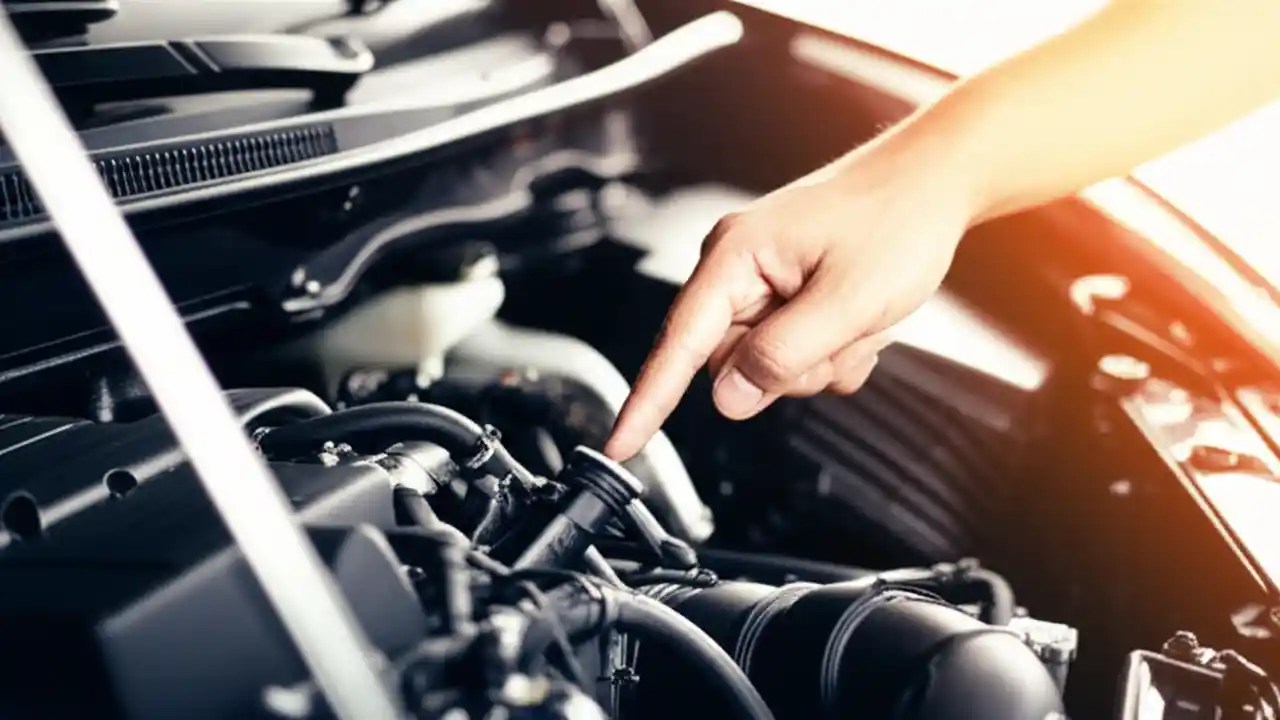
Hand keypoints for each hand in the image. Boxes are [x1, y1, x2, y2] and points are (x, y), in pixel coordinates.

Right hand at [605, 140, 977, 460]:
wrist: (936, 185)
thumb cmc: (896, 220)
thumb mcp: (847, 299)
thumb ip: (782, 354)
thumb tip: (727, 399)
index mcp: (735, 257)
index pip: (677, 345)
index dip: (647, 402)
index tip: (620, 445)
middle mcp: (737, 271)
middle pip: (732, 366)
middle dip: (791, 369)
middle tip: (843, 334)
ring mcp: (763, 286)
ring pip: (767, 368)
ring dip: (819, 361)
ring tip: (859, 318)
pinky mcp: (788, 299)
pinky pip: (796, 358)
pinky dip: (833, 353)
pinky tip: (861, 320)